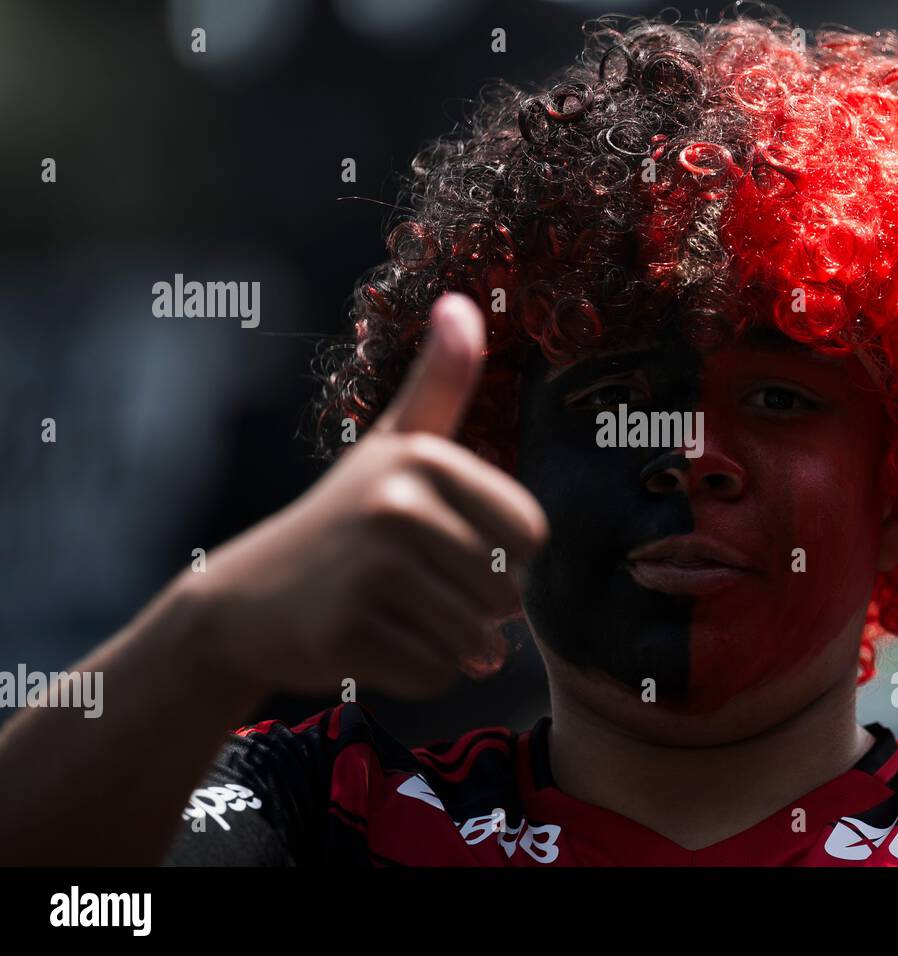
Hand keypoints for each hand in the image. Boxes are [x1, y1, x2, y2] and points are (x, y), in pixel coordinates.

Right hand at [181, 293, 547, 699]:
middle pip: (507, 593)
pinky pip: (439, 674)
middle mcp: (396, 508)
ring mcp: (368, 573)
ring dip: (452, 644)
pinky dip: (420, 672)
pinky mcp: (348, 634)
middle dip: (476, 606)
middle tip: (417, 587)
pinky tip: (377, 642)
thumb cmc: (344, 517)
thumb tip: (462, 301)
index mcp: (424, 460)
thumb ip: (440, 382)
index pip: (532, 536)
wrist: (247, 597)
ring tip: (399, 614)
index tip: (451, 543)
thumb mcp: (393, 443)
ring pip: (477, 640)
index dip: (504, 554)